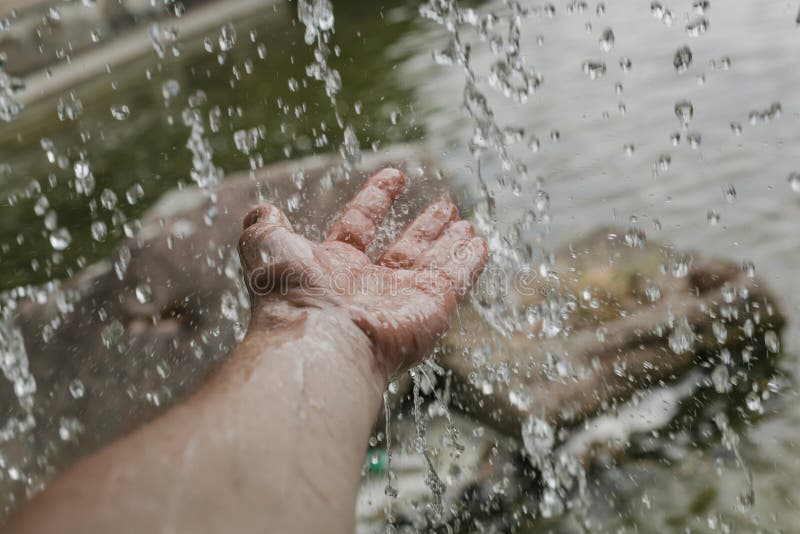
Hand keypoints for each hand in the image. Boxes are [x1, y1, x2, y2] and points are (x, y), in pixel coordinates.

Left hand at [237, 168, 487, 377]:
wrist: (318, 343)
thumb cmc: (291, 297)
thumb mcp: (267, 249)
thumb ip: (265, 228)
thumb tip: (261, 211)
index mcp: (335, 267)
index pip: (361, 225)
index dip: (377, 199)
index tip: (395, 176)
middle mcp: (370, 284)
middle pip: (404, 249)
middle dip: (424, 228)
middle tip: (444, 207)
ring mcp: (402, 299)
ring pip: (433, 264)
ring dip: (450, 243)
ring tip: (467, 223)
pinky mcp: (431, 310)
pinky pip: (455, 281)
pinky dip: (469, 263)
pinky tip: (481, 245)